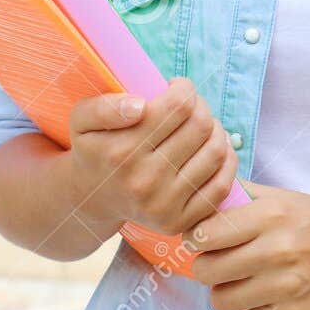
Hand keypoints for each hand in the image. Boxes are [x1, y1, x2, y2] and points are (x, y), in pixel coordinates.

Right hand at [65, 77, 239, 237]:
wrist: (92, 199)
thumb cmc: (94, 149)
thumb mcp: (82, 120)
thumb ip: (104, 106)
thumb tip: (139, 106)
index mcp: (121, 152)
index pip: (178, 106)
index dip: (184, 89)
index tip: (176, 88)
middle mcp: (144, 181)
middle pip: (200, 126)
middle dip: (201, 106)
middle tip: (190, 106)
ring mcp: (164, 205)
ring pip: (215, 152)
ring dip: (216, 129)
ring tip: (200, 125)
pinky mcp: (180, 222)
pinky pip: (222, 185)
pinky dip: (227, 160)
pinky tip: (212, 147)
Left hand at [184, 179, 309, 309]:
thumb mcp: (283, 197)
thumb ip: (242, 195)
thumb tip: (202, 193)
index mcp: (271, 215)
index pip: (207, 233)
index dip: (196, 239)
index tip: (201, 240)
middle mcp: (277, 249)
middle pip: (208, 270)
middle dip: (206, 267)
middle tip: (217, 262)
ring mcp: (287, 285)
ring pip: (222, 300)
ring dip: (223, 292)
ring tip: (236, 282)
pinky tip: (254, 300)